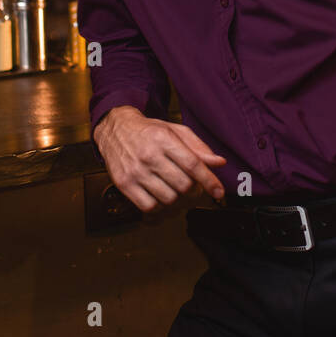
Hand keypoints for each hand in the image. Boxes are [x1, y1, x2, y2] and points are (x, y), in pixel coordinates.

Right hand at [95, 105, 226, 212]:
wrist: (115, 129)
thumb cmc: (149, 131)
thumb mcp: (175, 131)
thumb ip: (198, 147)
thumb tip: (219, 163)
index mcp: (164, 139)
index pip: (192, 164)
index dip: (209, 180)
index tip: (219, 191)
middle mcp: (149, 155)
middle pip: (183, 185)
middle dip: (194, 190)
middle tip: (193, 187)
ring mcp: (135, 171)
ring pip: (168, 199)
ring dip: (178, 200)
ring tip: (176, 190)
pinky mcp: (124, 184)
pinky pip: (149, 206)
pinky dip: (160, 207)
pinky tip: (161, 196)